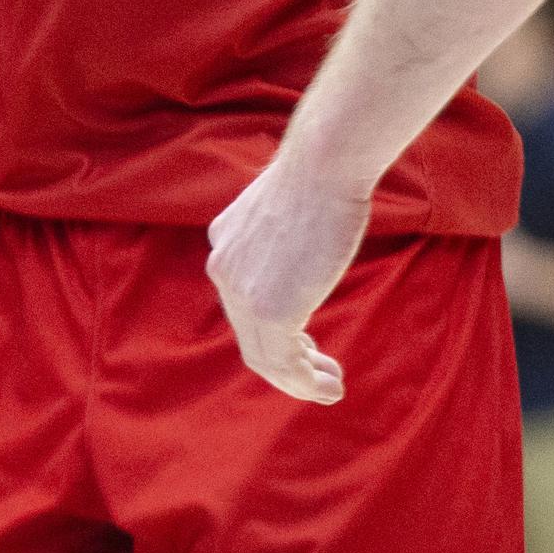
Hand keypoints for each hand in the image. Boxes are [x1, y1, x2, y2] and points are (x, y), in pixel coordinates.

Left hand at [205, 156, 370, 404]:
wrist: (324, 164)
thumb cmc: (320, 174)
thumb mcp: (285, 207)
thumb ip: (281, 234)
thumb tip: (303, 244)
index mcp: (225, 242)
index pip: (243, 300)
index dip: (275, 327)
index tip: (307, 344)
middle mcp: (223, 268)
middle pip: (250, 333)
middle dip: (288, 359)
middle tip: (322, 373)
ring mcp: (242, 292)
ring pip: (264, 357)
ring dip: (299, 381)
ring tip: (330, 388)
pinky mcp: (270, 311)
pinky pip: (282, 363)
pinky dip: (305, 383)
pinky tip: (329, 387)